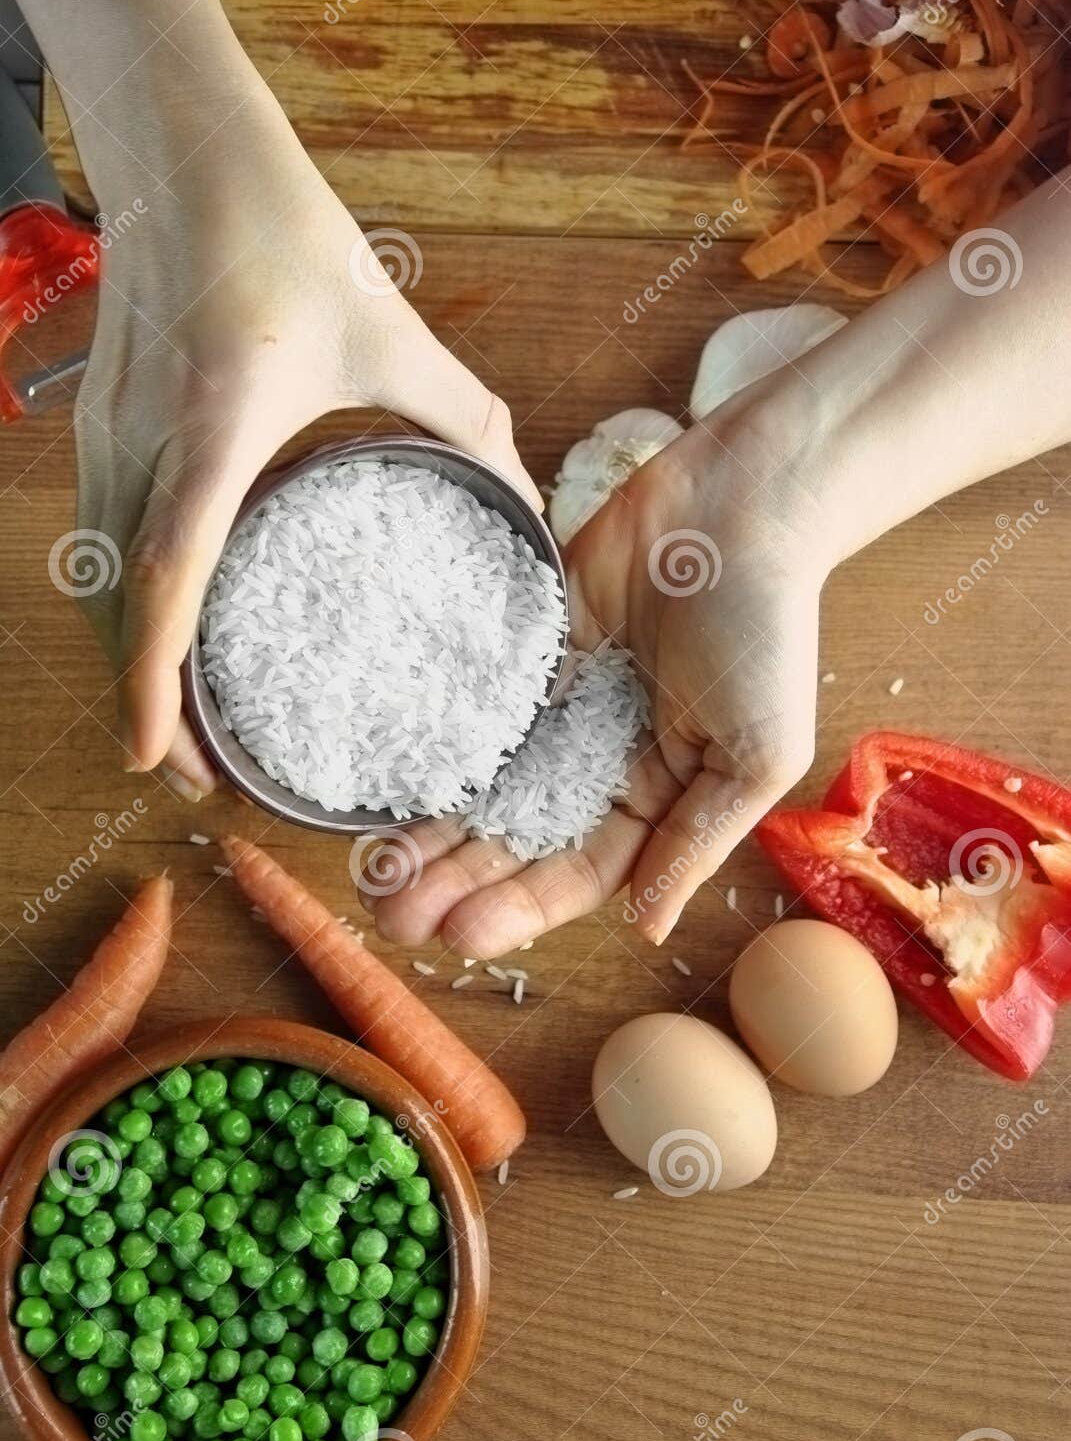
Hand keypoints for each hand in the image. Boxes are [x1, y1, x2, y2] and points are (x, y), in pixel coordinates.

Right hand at [74, 92, 538, 799]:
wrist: (182, 144)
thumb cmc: (282, 228)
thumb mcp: (390, 329)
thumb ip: (465, 414)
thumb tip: (520, 492)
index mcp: (219, 424)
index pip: (167, 572)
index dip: (152, 675)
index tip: (152, 755)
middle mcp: (144, 440)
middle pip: (117, 602)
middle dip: (143, 701)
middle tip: (190, 771)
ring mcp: (105, 432)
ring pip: (95, 579)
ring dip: (127, 658)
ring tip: (177, 722)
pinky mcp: (96, 422)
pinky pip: (95, 538)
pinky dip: (119, 602)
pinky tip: (163, 628)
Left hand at [371, 408, 825, 954]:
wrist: (738, 504)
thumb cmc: (767, 631)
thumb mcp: (755, 754)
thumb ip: (697, 842)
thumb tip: (649, 933)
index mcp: (659, 797)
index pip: (579, 873)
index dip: (522, 908)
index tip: (462, 937)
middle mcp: (601, 762)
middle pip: (517, 840)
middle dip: (458, 884)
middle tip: (393, 919)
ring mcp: (560, 706)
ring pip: (484, 784)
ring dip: (433, 834)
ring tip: (373, 876)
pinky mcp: (525, 650)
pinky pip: (472, 709)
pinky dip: (435, 746)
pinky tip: (387, 782)